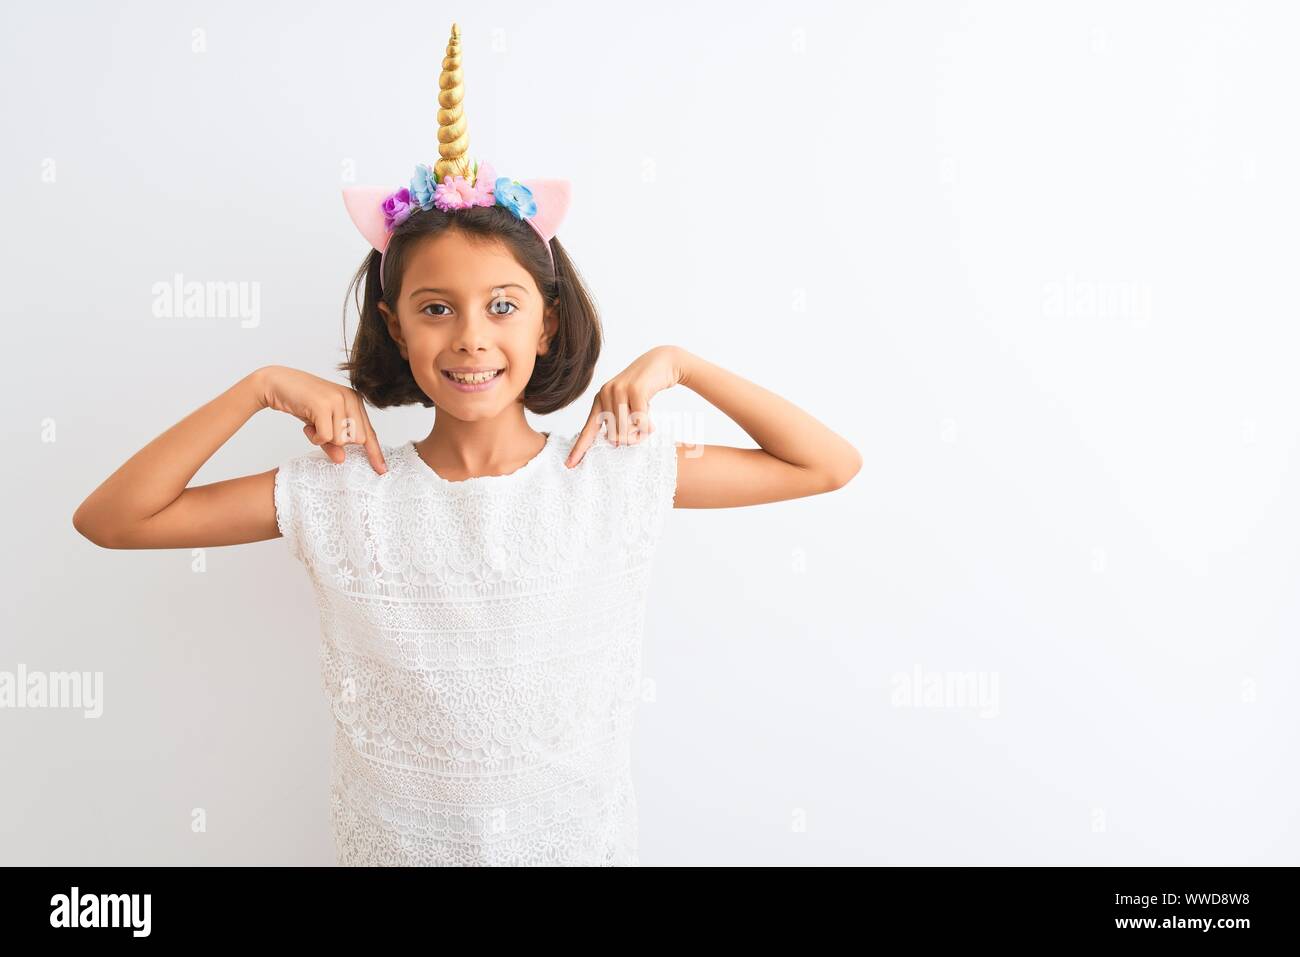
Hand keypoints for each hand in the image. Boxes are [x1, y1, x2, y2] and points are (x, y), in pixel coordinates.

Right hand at [256, 365, 386, 473]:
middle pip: (357, 440)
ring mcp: (338, 400)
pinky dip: (315, 437)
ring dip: (324, 439)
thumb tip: (342, 460)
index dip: (375, 453)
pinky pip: (326, 436)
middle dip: (338, 442)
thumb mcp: (322, 425)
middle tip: (320, 429)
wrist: (277, 383)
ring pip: (342, 440)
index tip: (382, 470)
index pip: (369, 433)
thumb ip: (334, 442)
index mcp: (355, 401)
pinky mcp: (324, 405)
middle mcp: (351, 398)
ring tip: (313, 424)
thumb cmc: (302, 403)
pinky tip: (308, 425)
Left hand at [565, 345, 687, 467]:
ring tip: (648, 422)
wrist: (663, 362)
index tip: (569, 465)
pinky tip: (653, 422)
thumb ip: (618, 421)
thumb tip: (616, 442)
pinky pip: (640, 422)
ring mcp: (619, 390)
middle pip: (613, 436)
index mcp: (600, 399)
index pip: (588, 428)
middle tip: (642, 430)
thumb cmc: (645, 388)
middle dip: (630, 439)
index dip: (579, 448)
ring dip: (640, 433)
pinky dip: (648, 426)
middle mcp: (605, 393)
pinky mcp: (635, 390)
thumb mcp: (627, 405)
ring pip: (625, 430)